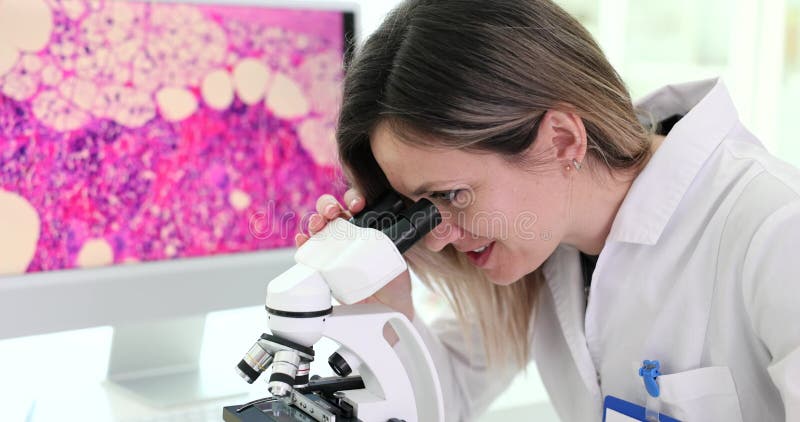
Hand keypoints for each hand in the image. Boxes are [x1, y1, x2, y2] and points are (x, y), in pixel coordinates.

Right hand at [295, 189, 414, 344]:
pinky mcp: (322, 266)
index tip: (359, 204)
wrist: (387, 310)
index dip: (354, 198)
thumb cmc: (394, 280)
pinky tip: (303, 240)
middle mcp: (347, 234)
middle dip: (329, 206)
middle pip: (332, 211)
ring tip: (318, 224)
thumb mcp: (401, 255)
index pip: (355, 204)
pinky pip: (309, 251)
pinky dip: (303, 243)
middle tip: (335, 212)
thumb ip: (403, 239)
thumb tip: (418, 221)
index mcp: (365, 225)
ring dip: (315, 220)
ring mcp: (333, 249)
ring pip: (318, 227)